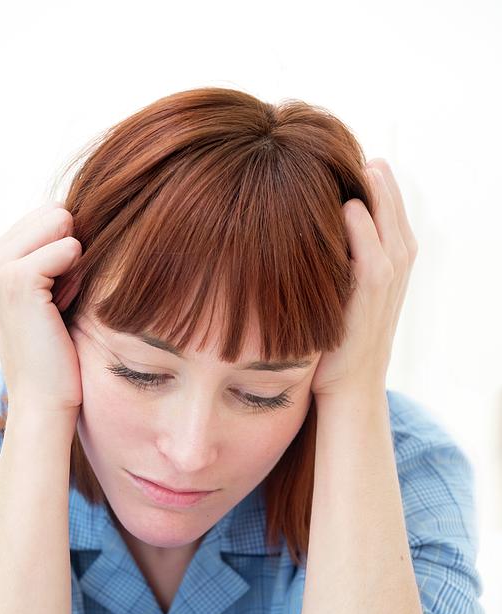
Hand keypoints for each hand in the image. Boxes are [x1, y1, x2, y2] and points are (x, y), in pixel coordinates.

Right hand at [0, 201, 83, 417]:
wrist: (44, 399)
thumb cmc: (56, 350)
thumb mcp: (54, 291)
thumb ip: (56, 249)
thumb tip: (77, 209)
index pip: (49, 213)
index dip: (68, 251)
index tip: (57, 295)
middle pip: (56, 211)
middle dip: (73, 252)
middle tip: (61, 301)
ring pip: (61, 223)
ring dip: (76, 265)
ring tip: (60, 305)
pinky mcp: (16, 279)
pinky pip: (68, 248)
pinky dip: (78, 277)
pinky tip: (61, 308)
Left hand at [309, 158, 417, 398]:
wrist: (346, 386)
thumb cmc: (334, 336)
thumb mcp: (336, 286)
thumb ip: (331, 253)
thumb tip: (298, 222)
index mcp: (390, 255)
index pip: (384, 200)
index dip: (364, 176)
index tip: (333, 152)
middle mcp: (397, 261)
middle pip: (389, 201)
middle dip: (370, 174)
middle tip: (340, 145)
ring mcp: (389, 278)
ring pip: (386, 220)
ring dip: (373, 191)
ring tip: (354, 162)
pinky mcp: (373, 295)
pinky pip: (373, 254)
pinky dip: (363, 230)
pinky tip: (347, 206)